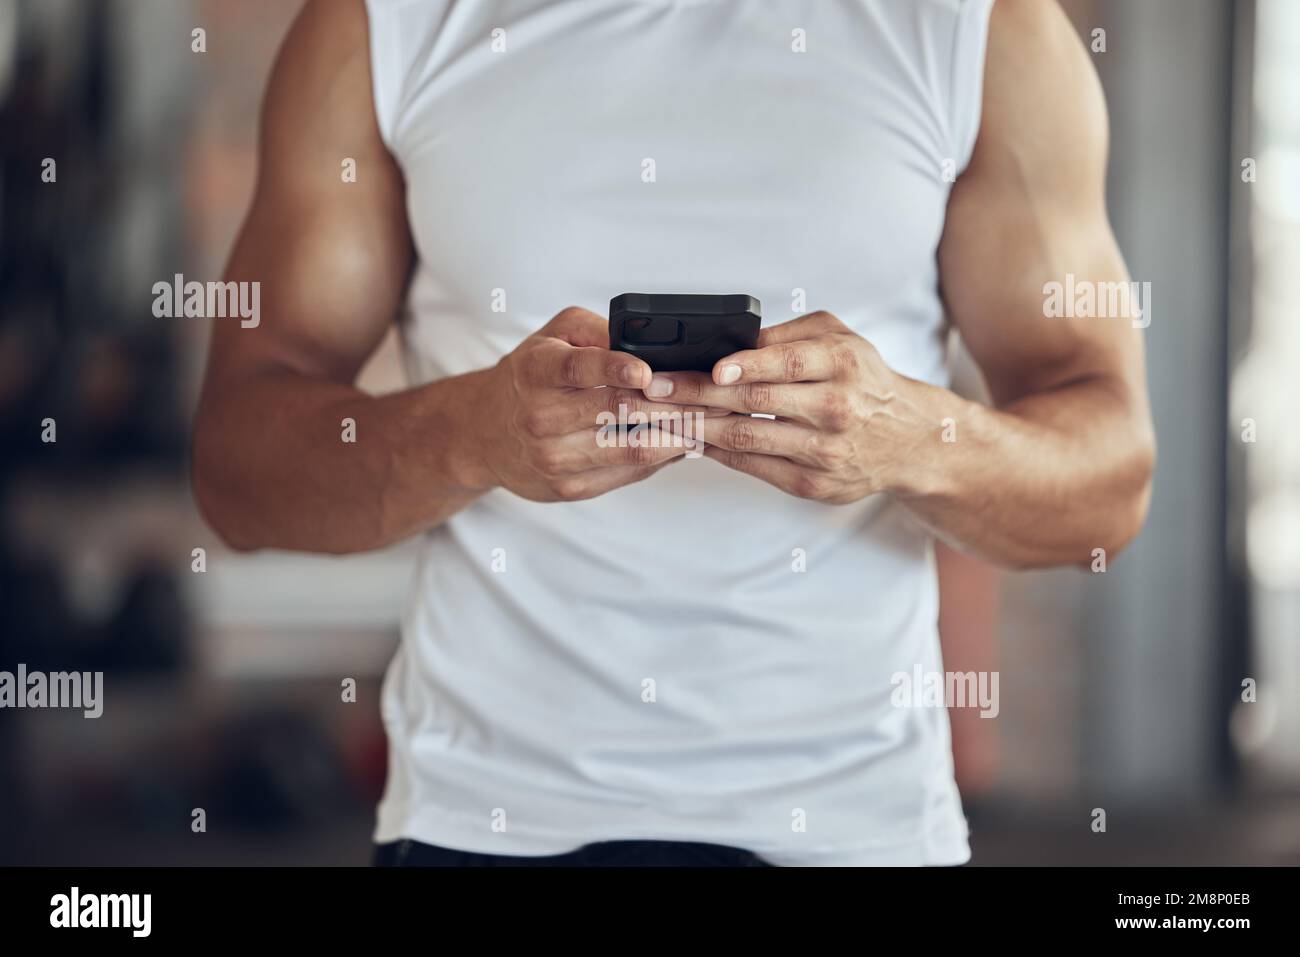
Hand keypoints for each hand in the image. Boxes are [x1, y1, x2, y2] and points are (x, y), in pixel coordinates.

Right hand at [470, 307, 721, 501]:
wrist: (484, 434)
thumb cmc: (529, 377)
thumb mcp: (552, 338)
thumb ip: (597, 332)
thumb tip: (649, 341)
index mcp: (536, 372)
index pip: (578, 369)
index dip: (614, 368)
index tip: (647, 371)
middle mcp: (541, 417)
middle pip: (619, 412)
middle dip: (676, 403)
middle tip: (717, 395)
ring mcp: (555, 457)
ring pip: (632, 449)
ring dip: (680, 435)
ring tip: (714, 420)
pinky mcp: (569, 488)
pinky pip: (629, 473)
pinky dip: (663, 457)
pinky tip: (686, 442)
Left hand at [644, 312, 933, 503]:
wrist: (909, 440)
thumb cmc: (864, 380)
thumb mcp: (840, 339)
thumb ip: (789, 334)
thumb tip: (732, 338)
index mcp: (841, 364)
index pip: (785, 364)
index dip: (743, 365)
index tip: (707, 366)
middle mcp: (835, 408)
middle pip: (755, 402)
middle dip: (696, 395)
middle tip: (652, 390)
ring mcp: (823, 451)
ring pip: (747, 439)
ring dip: (694, 427)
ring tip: (656, 416)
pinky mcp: (812, 484)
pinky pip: (753, 466)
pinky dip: (715, 452)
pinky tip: (687, 439)